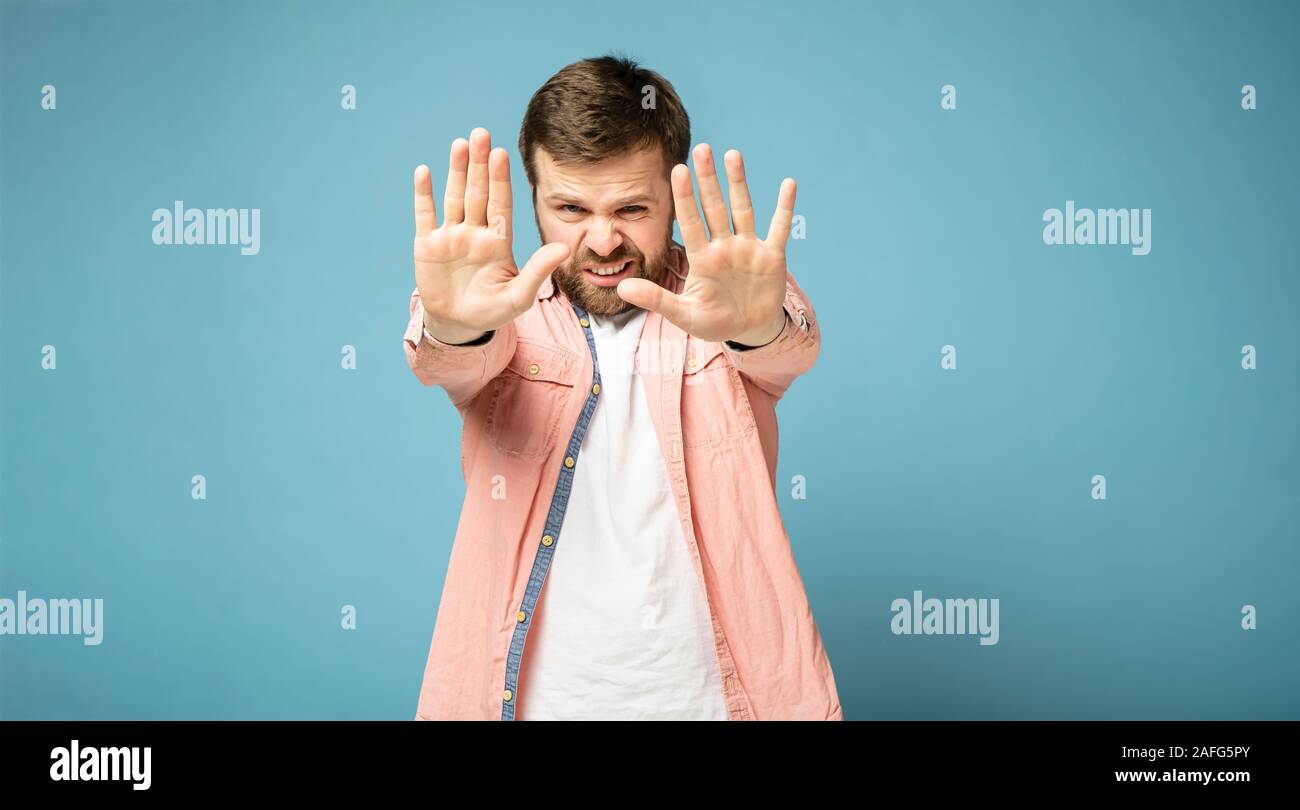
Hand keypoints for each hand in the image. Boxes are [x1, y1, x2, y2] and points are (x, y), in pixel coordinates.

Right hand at [413, 128, 569, 342]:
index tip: (501, 153)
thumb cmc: (492, 311)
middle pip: (477, 192)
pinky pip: (425, 215)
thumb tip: (563, 248)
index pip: (500, 203)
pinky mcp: (428, 245)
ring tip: (460, 144)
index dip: (500, 179)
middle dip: (479, 164)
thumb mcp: (519, 296)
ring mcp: (451, 236)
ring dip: (455, 171)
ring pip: (454, 197)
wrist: (460, 325)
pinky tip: (424, 171)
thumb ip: (538, 270)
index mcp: (498, 241)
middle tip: (481, 133)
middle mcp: (475, 232)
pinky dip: (424, 195)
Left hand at [615, 144, 793, 344]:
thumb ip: (656, 299)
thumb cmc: (714, 321)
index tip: (677, 170)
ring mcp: (748, 248)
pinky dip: (784, 208)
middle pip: (714, 207)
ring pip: (742, 209)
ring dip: (738, 183)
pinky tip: (788, 184)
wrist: (748, 330)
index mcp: (702, 259)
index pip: (690, 222)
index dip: (684, 198)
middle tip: (701, 149)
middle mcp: (724, 247)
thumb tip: (621, 289)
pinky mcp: (771, 256)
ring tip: (731, 154)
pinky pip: (779, 228)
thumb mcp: (683, 315)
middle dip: (707, 179)